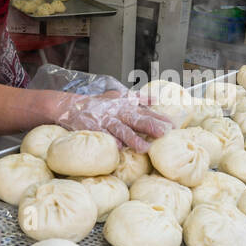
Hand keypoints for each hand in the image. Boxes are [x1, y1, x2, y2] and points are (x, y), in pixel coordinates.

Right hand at [55, 92, 170, 152]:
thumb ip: (138, 100)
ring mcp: (105, 120)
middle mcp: (117, 112)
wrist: (72, 106)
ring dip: (133, 138)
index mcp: (125, 106)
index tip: (173, 125)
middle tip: (164, 133)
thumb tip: (157, 100)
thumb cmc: (99, 105)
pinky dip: (111, 140)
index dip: (159, 118)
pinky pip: (103, 135)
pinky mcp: (92, 128)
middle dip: (150, 126)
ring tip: (144, 148)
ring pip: (121, 129)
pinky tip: (119, 148)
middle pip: (136, 119)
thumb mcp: (119, 97)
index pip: (145, 112)